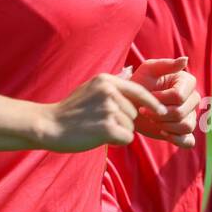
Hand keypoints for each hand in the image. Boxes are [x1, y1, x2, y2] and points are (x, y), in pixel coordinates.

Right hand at [43, 74, 166, 152]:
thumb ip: (114, 81)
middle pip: (134, 113)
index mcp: (106, 80)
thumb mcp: (91, 87)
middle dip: (124, 122)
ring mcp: (108, 109)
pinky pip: (126, 138)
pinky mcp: (107, 128)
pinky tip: (99, 137)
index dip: (152, 103)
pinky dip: (116, 142)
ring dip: (118, 132)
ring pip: (130, 127)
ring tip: (97, 129)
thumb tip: (131, 69)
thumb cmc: (71, 109)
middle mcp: (109, 92)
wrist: (50, 125)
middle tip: (100, 122)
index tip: (162, 112)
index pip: (139, 91)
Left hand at [126, 57, 199, 146]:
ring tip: (152, 119)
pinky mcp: (184, 132)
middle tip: (145, 111)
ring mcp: (190, 116)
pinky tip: (163, 133)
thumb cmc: (139, 83)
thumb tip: (185, 60)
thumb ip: (166, 64)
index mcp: (187, 82)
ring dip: (165, 125)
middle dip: (160, 114)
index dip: (160, 99)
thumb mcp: (148, 70)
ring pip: (186, 126)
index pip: (179, 97)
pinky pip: (189, 141)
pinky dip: (176, 140)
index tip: (148, 95)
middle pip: (181, 113)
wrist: (131, 103)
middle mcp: (193, 99)